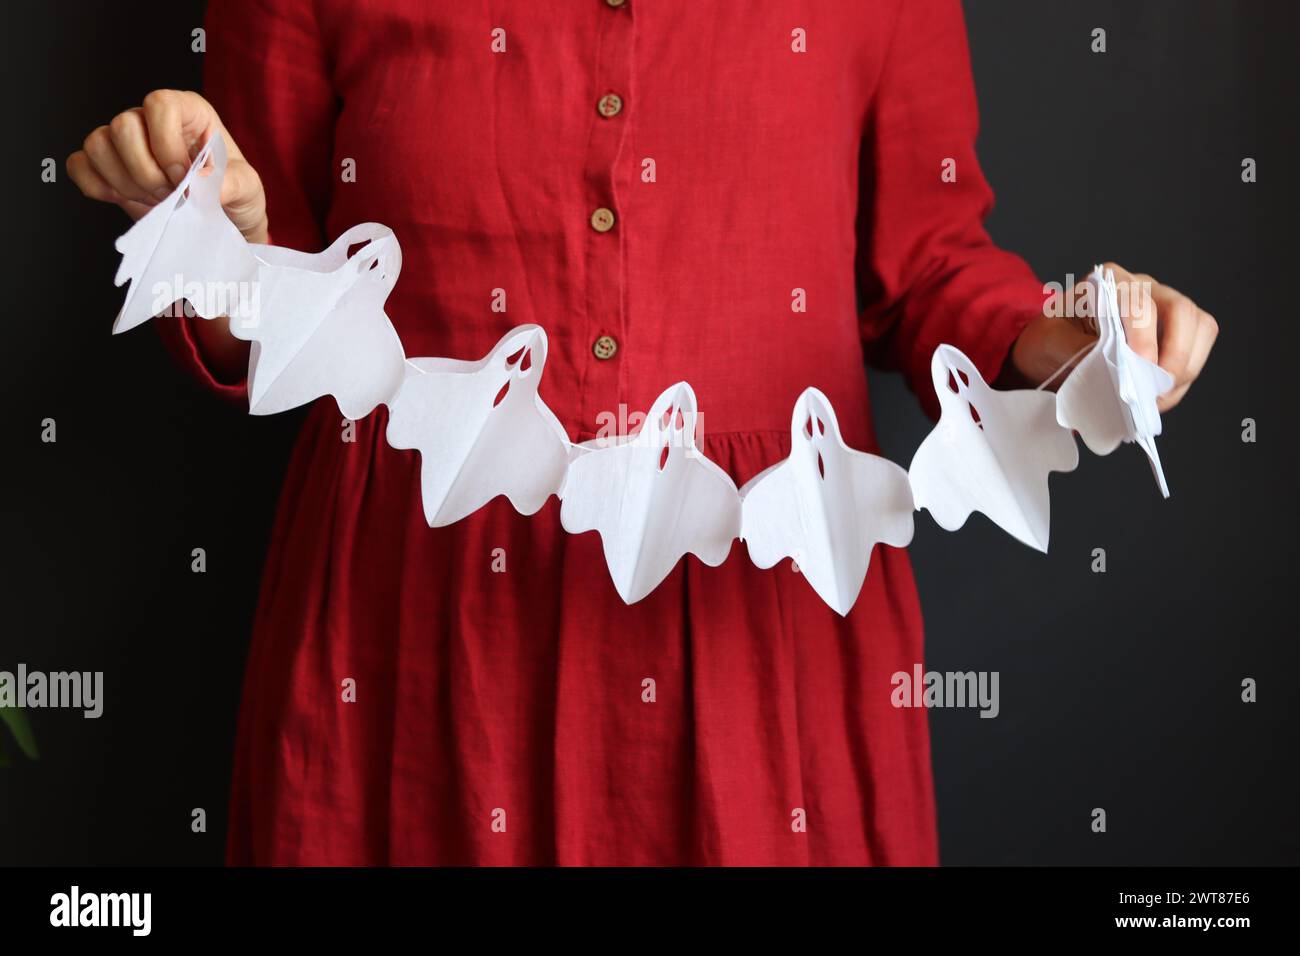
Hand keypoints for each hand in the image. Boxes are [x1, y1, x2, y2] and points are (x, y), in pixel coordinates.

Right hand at [66, 89, 266, 242]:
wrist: (222, 221)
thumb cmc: (235, 195)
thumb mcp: (248, 189)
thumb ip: (232, 183)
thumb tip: (201, 184)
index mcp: (188, 111)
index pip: (159, 104)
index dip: (166, 144)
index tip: (184, 177)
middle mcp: (150, 119)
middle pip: (122, 126)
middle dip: (145, 171)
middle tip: (170, 196)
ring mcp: (124, 141)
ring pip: (97, 145)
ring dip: (125, 182)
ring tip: (154, 201)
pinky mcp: (105, 165)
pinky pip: (79, 165)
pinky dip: (97, 187)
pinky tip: (126, 200)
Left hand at [1008, 263, 1217, 410]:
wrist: (1050, 347)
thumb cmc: (1049, 339)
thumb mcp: (1048, 342)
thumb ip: (1078, 350)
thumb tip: (1114, 369)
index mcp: (1108, 283)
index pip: (1139, 304)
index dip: (1144, 339)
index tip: (1139, 372)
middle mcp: (1143, 287)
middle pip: (1181, 311)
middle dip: (1175, 356)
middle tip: (1154, 393)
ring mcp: (1164, 307)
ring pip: (1199, 328)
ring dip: (1185, 369)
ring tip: (1156, 400)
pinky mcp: (1175, 331)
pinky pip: (1197, 348)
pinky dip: (1184, 377)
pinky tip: (1160, 396)